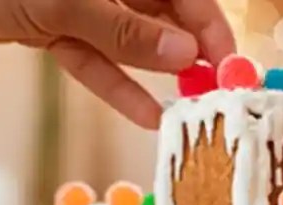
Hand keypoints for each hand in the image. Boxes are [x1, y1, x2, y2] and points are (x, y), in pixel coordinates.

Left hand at [0, 0, 235, 128]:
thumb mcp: (63, 4)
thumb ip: (126, 30)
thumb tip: (186, 56)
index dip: (210, 26)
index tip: (229, 67)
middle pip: (164, 13)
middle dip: (190, 55)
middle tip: (214, 99)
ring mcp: (79, 0)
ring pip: (132, 40)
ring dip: (158, 76)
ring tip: (188, 114)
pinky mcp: (53, 26)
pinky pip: (96, 58)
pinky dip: (118, 86)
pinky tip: (147, 115)